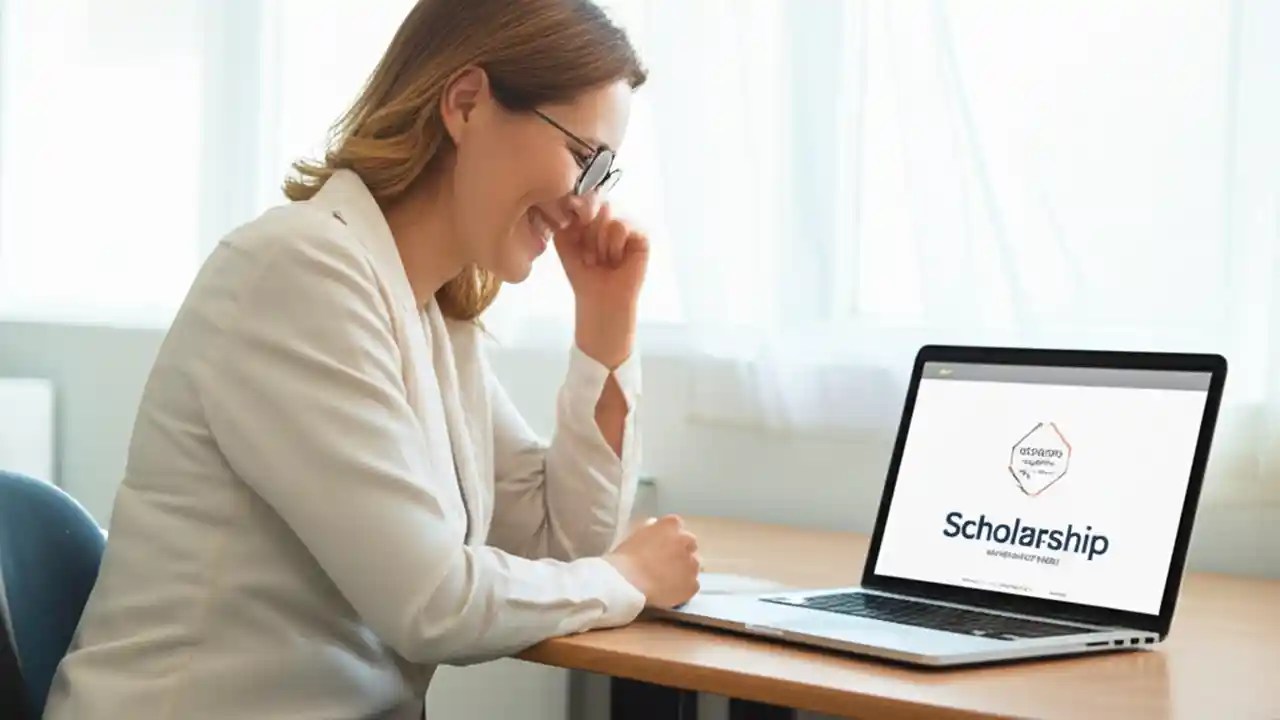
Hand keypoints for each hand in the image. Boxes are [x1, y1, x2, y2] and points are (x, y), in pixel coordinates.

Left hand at [552, 196, 648, 368]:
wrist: (599, 298)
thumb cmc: (582, 271)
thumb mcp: (564, 240)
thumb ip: (566, 216)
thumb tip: (575, 199)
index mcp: (593, 212)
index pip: (585, 195)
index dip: (577, 209)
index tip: (572, 231)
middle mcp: (611, 214)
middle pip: (595, 202)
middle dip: (586, 232)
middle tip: (590, 255)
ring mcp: (628, 223)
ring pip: (607, 214)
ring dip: (598, 242)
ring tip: (603, 259)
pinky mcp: (641, 235)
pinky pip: (621, 226)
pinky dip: (613, 245)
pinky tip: (616, 260)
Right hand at [605, 515, 700, 608]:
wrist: (627, 583)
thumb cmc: (625, 557)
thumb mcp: (635, 534)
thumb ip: (651, 528)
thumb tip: (656, 527)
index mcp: (671, 524)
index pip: (676, 525)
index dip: (668, 536)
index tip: (661, 544)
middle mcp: (687, 541)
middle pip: (689, 544)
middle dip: (680, 551)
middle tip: (665, 563)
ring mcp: (692, 564)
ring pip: (692, 565)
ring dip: (683, 569)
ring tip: (666, 580)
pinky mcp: (692, 585)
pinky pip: (691, 585)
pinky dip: (683, 588)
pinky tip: (669, 592)